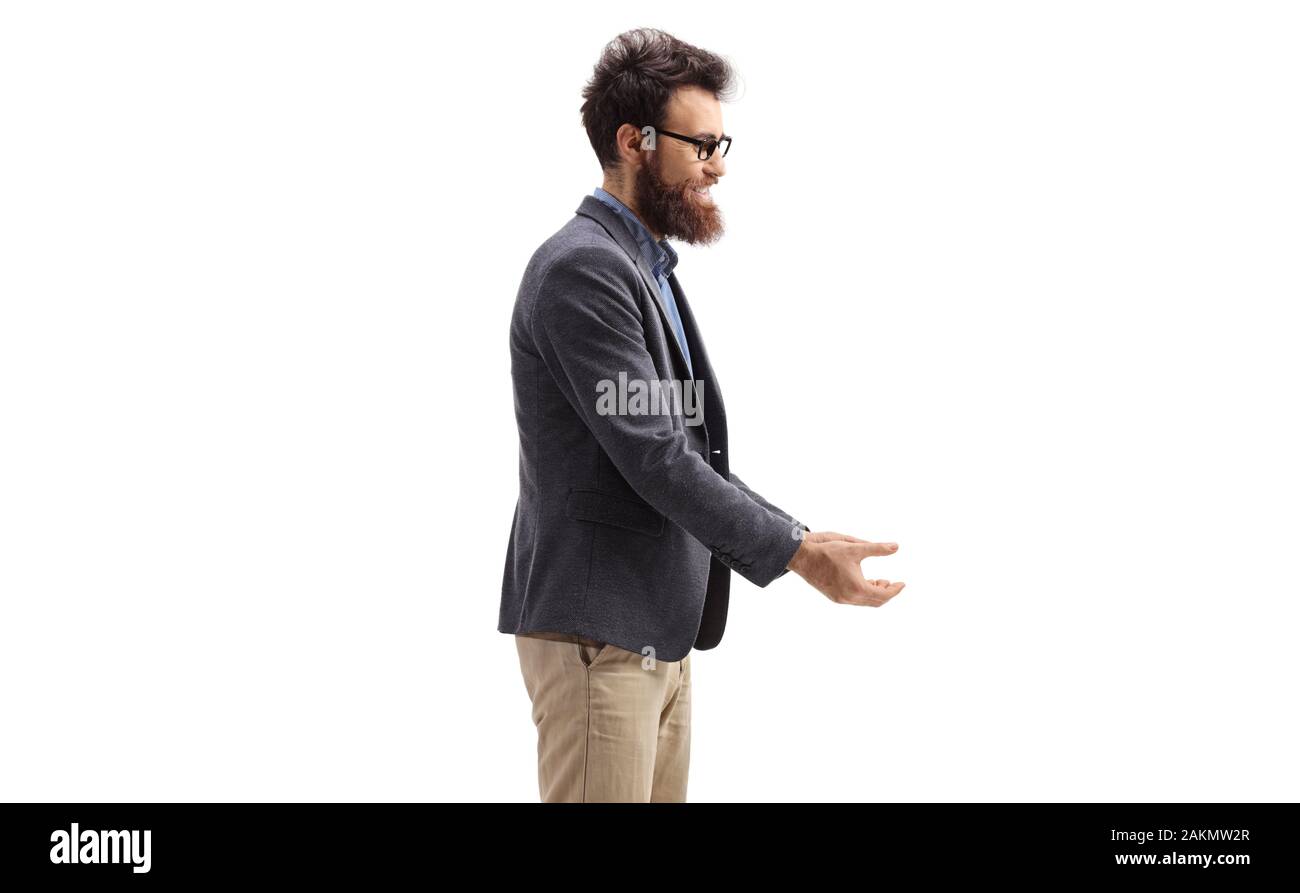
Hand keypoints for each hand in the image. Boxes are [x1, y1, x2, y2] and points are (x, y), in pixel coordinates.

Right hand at [787, 534, 904, 605]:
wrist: (801, 556)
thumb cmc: (827, 550)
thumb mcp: (854, 547)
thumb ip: (877, 548)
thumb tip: (896, 547)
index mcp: (856, 588)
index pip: (883, 595)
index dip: (895, 590)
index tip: (902, 584)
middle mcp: (848, 598)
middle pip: (875, 602)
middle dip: (886, 592)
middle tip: (892, 582)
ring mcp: (840, 599)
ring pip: (864, 602)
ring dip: (874, 593)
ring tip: (879, 580)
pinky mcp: (833, 596)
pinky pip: (854, 600)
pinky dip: (863, 593)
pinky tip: (863, 581)